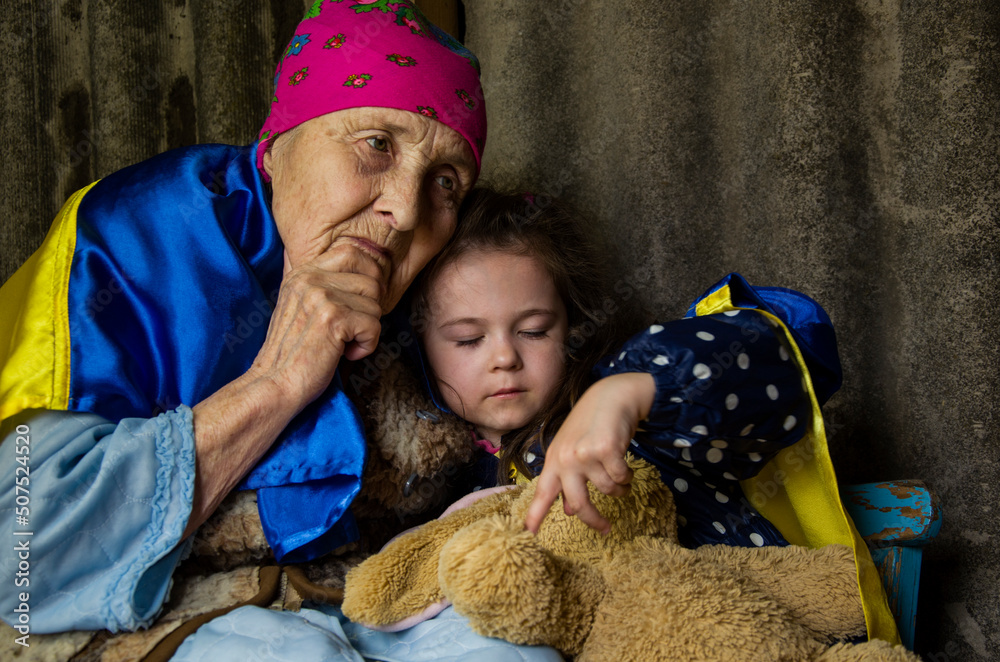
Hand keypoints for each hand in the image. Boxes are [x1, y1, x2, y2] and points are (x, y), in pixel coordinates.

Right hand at [248, 245, 384, 410]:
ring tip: (342, 344)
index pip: (352, 252)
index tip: (362, 303)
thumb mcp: (301, 306)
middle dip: (370, 310)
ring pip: (376, 305)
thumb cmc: (294, 352)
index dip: (369, 277)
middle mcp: (310, 279)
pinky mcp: (334, 319)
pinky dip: (366, 346)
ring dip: (367, 331)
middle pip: (372, 281)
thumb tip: (368, 273)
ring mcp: (321, 297)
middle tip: (350, 330)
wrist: (274, 384)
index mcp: (302, 273)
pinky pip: (374, 326)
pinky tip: (345, 354)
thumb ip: (324, 286)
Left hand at [524, 372, 655, 533]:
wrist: (612, 395)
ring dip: (619, 488)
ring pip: (607, 490)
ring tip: (620, 476)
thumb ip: (569, 479)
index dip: (534, 515)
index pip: (542, 493)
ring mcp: (584, 453)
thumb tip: (569, 510)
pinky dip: (627, 476)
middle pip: (578, 503)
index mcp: (554, 460)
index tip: (527, 534)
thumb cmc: (592, 424)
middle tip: (605, 529)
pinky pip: (621, 478)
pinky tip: (625, 465)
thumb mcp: (574, 451)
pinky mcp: (605, 449)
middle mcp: (566, 458)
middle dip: (594, 520)